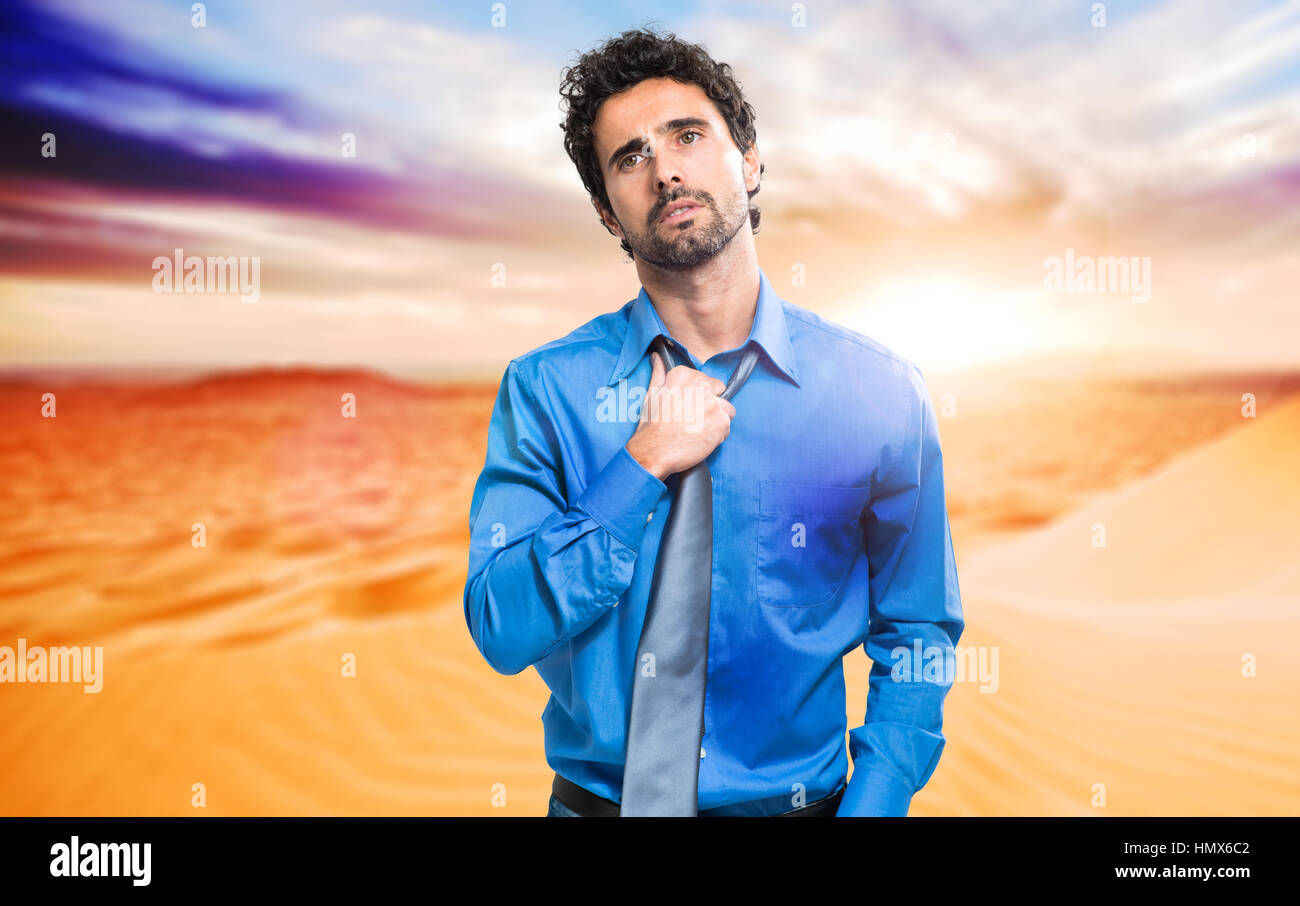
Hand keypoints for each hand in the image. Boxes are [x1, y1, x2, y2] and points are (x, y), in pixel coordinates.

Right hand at [625, 349, 735, 479]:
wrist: (653, 452)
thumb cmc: (651, 425)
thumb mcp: (652, 393)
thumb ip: (659, 372)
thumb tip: (657, 357)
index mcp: (684, 375)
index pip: (706, 380)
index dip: (699, 396)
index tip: (689, 406)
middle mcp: (701, 385)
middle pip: (719, 392)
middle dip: (711, 404)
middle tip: (694, 419)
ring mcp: (713, 404)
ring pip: (726, 409)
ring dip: (717, 420)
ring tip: (698, 431)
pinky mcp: (721, 422)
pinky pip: (727, 427)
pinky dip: (718, 436)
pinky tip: (701, 440)